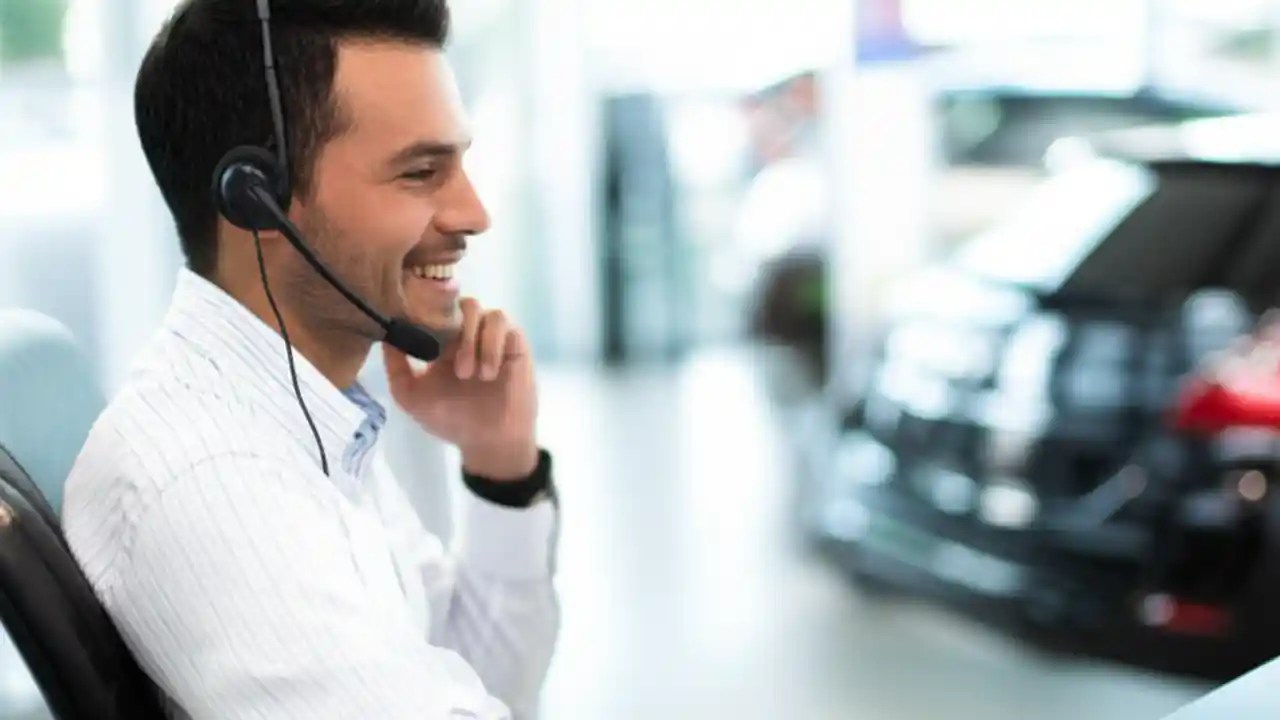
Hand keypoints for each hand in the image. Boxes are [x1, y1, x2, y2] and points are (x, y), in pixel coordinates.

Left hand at [383, 298, 538, 480]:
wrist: (489, 442)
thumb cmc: (451, 419)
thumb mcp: (411, 396)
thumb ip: (395, 367)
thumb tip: (385, 334)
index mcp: (439, 340)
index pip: (429, 308)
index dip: (422, 312)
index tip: (416, 329)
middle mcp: (464, 332)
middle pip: (453, 301)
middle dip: (449, 332)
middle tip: (453, 368)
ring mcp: (489, 334)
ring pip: (478, 309)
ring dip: (471, 340)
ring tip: (470, 374)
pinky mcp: (514, 340)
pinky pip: (502, 323)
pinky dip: (492, 346)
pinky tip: (488, 373)